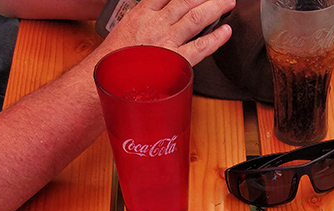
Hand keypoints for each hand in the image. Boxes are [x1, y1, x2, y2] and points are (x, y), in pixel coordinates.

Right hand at [101, 0, 235, 65]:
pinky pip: (200, 46)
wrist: (105, 79)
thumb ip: (142, 21)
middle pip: (186, 0)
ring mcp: (167, 40)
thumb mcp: (123, 30)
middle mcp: (156, 23)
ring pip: (196, 17)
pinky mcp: (175, 60)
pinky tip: (226, 31)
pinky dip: (216, 38)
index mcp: (142, 13)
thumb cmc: (112, 61)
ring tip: (228, 2)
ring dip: (215, 7)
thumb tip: (153, 19)